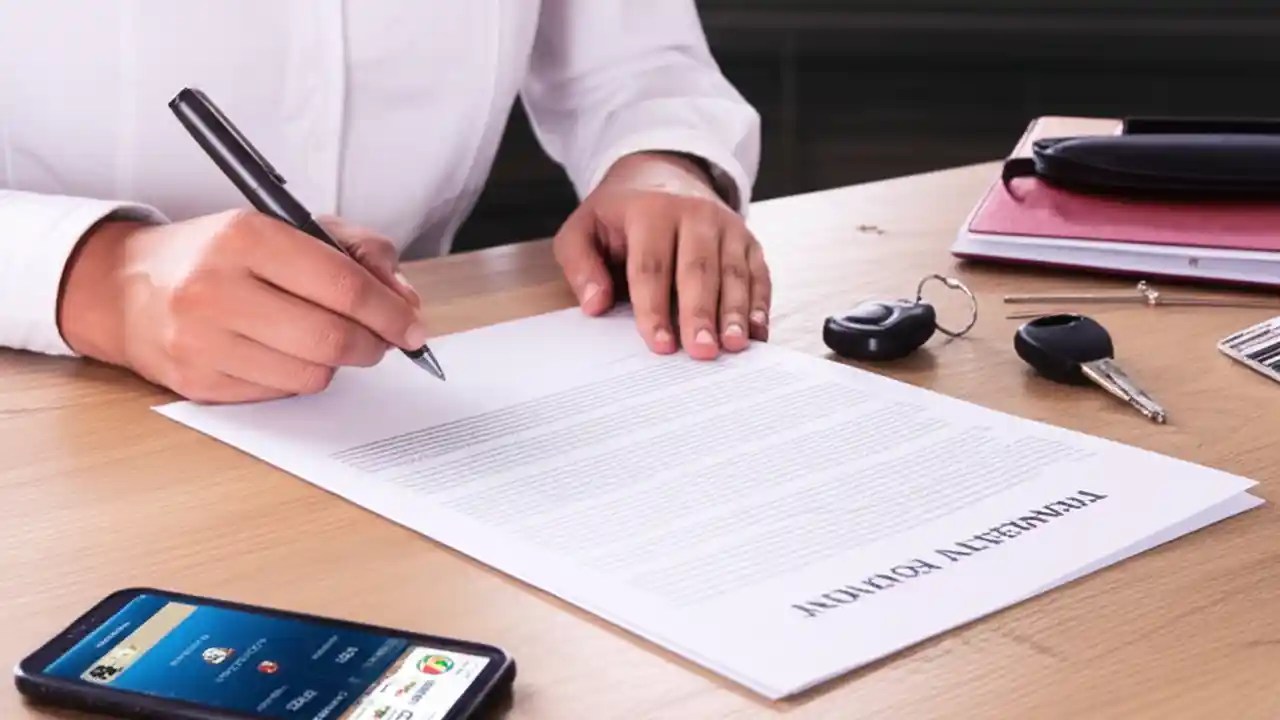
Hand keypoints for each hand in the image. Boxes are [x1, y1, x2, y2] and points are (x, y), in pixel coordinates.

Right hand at [58, 210, 423, 402]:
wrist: (127, 288)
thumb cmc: (222, 255)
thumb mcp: (287, 227)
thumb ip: (358, 252)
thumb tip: (406, 301)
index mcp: (245, 237)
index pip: (343, 285)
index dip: (390, 312)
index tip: (413, 326)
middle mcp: (215, 289)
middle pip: (332, 338)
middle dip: (373, 345)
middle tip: (382, 341)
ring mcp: (201, 341)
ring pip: (311, 375)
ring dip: (336, 364)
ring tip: (325, 340)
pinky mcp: (196, 383)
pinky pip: (280, 395)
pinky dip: (298, 378)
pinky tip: (283, 354)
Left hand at [552, 152, 770, 359]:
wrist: (663, 176)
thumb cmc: (619, 216)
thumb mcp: (583, 230)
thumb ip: (581, 265)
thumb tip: (595, 305)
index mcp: (650, 211)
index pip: (651, 266)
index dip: (655, 308)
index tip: (660, 345)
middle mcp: (694, 213)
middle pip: (697, 270)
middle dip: (700, 313)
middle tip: (701, 351)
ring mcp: (726, 226)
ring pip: (733, 272)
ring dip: (735, 312)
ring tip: (733, 346)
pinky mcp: (748, 240)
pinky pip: (758, 273)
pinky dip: (760, 304)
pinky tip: (758, 332)